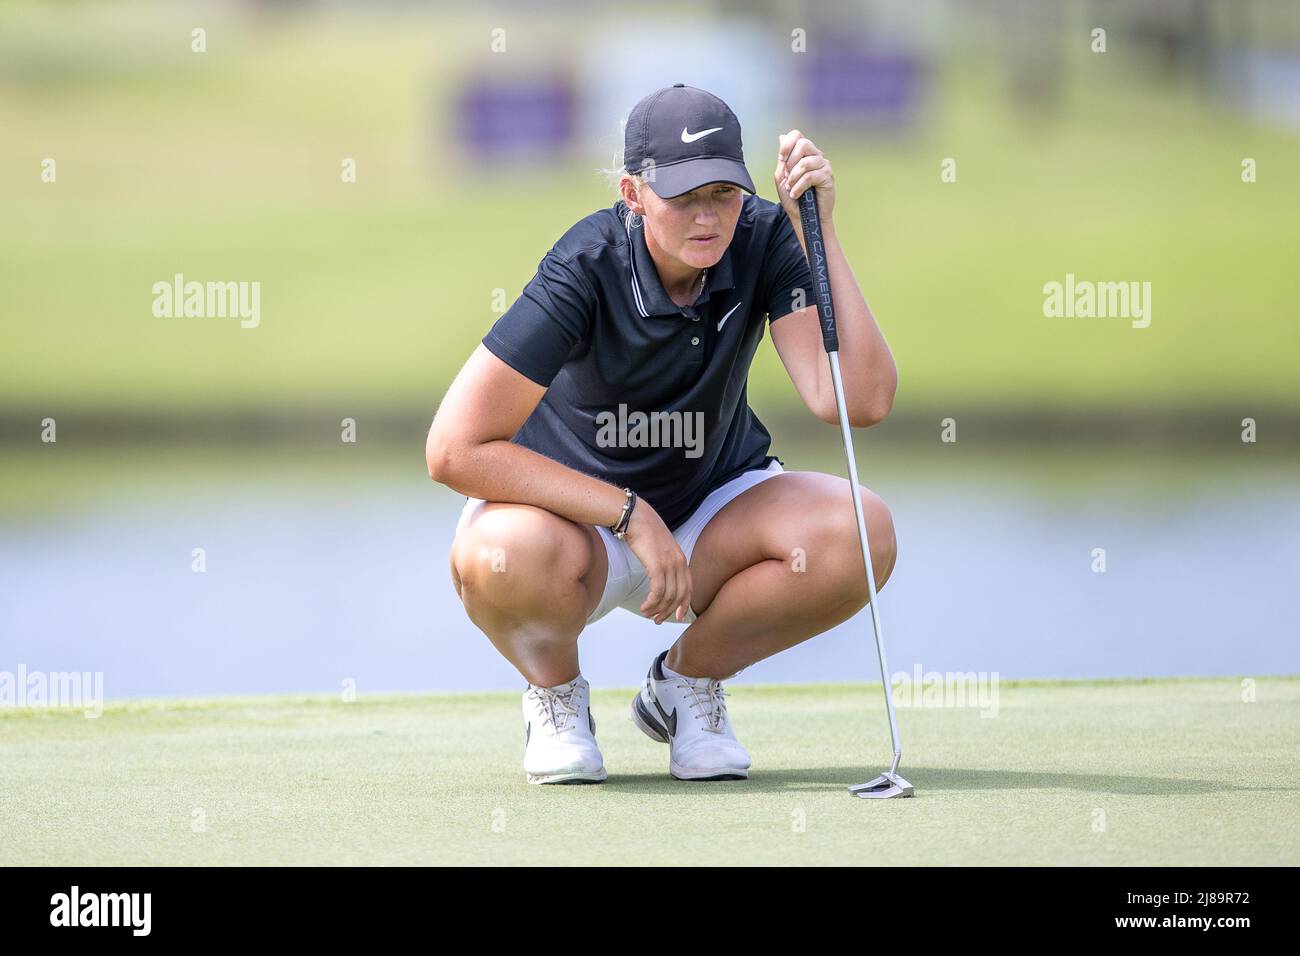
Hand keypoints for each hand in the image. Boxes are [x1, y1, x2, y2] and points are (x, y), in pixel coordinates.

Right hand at [622, 499, 692, 624]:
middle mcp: (679, 563)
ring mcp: (669, 564)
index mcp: (681, 559)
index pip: (688, 588)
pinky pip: (657, 592)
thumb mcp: (661, 547)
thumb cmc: (645, 531)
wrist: (636, 517)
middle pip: (679, 596)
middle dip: (668, 611)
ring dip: (656, 609)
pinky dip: (651, 603)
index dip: (684, 604)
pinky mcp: (657, 566)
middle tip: (656, 620)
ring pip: (668, 597)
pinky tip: (644, 607)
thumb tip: (660, 576)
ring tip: (646, 614)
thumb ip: (665, 561)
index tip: (677, 617)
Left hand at [774, 129, 834, 229]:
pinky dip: (799, 186)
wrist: (803, 217)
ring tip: (791, 188)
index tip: (781, 159)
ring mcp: (823, 165)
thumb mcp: (782, 176)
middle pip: (803, 144)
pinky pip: (810, 176)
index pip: (797, 135)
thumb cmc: (794, 198)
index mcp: (804, 154)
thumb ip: (783, 159)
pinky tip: (796, 194)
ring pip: (805, 162)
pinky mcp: (828, 176)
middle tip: (788, 176)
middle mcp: (815, 156)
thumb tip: (782, 136)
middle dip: (790, 162)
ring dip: (793, 177)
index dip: (787, 144)